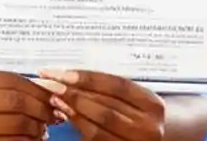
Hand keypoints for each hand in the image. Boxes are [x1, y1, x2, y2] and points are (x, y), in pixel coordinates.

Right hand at [0, 69, 58, 139]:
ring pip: (16, 125)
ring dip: (38, 128)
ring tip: (43, 128)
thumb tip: (43, 89)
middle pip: (16, 102)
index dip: (37, 89)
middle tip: (55, 114)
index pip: (10, 80)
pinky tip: (31, 140)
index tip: (53, 96)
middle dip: (42, 108)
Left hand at [38, 70, 164, 140]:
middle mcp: (148, 127)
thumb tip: (69, 75)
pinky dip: (77, 125)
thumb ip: (109, 87)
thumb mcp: (134, 97)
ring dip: (71, 111)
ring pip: (97, 126)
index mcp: (152, 105)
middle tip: (50, 84)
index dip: (86, 78)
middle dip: (72, 94)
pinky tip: (65, 114)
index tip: (60, 72)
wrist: (157, 138)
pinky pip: (95, 139)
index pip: (116, 86)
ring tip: (54, 98)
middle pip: (105, 106)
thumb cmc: (139, 112)